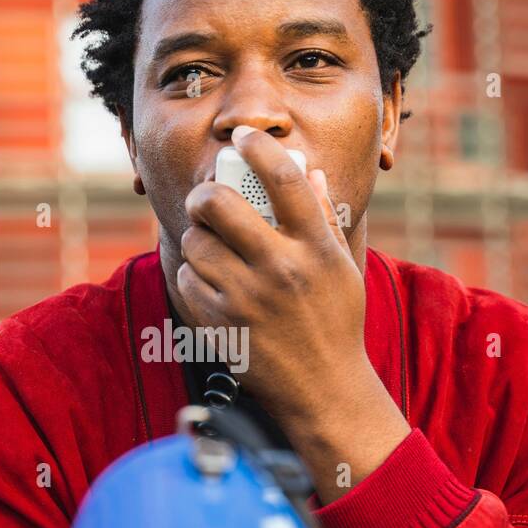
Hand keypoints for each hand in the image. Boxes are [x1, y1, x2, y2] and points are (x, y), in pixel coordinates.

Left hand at [178, 126, 410, 501]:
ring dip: (198, 240)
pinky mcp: (222, 327)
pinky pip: (187, 282)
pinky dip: (193, 277)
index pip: (284, 179)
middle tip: (206, 199)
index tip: (242, 136)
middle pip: (220, 205)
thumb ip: (321, 217)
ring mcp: (248, 301)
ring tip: (212, 249)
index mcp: (316, 249)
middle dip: (204, 195)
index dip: (258, 146)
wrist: (324, 390)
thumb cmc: (335, 323)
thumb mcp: (341, 266)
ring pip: (196, 244)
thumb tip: (307, 170)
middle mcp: (281, 270)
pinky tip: (211, 284)